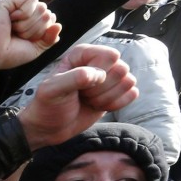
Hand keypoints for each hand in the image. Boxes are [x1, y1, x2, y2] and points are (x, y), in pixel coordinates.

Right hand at [0, 0, 59, 74]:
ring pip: (41, 7)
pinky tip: (12, 20)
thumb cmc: (10, 54)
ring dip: (29, 23)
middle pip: (47, 13)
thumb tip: (58, 25)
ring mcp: (16, 7)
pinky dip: (25, 13)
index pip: (51, 19)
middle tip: (19, 35)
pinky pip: (32, 0)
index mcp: (30, 24)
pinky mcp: (8, 2)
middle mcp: (24, 14)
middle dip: (36, 28)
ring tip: (13, 29)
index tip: (27, 40)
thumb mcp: (36, 49)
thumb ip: (50, 39)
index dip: (44, 31)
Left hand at [18, 44, 137, 149]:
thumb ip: (74, 78)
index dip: (99, 73)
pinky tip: (98, 106)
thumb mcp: (52, 90)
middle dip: (101, 89)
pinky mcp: (117, 92)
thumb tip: (99, 75)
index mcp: (82, 54)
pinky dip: (115, 105)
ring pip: (129, 82)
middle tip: (82, 95)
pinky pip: (132, 94)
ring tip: (87, 100)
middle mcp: (99, 61)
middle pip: (122, 69)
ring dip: (107, 98)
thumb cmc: (47, 105)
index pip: (110, 55)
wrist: (49, 127)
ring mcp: (109, 77)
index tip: (80, 85)